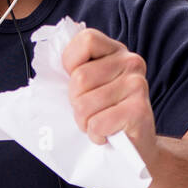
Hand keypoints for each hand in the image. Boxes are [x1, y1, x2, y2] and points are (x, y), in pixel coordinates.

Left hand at [61, 27, 158, 170]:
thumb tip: (48, 69)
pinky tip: (107, 134)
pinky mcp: (139, 110)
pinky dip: (96, 135)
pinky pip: (97, 123)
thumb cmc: (105, 114)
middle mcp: (131, 62)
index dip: (71, 63)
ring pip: (84, 104)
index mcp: (116, 51)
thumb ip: (74, 71)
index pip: (86, 40)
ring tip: (100, 124)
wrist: (137, 147)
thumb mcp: (89, 86)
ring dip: (85, 122)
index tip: (80, 84)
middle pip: (80, 78)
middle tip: (92, 112)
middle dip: (76, 102)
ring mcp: (137, 84)